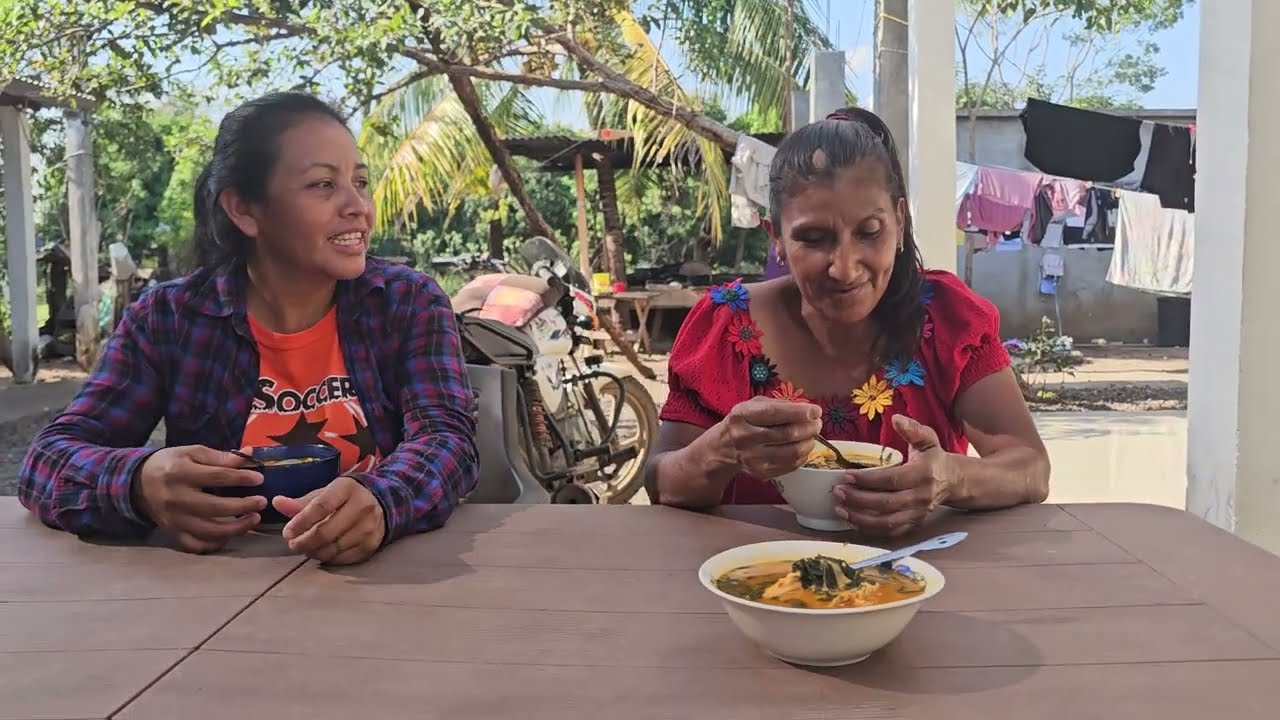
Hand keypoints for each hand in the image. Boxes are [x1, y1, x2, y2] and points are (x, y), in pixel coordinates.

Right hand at [132, 445, 266, 553]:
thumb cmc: (171, 464)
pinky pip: (196, 544)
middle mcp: (176, 499)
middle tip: (261, 502)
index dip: (241, 478)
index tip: (259, 479)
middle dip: (243, 506)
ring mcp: (175, 519)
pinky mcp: (173, 532)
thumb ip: (220, 456)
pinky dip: (215, 544)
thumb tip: (249, 455)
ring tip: (254, 519)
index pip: (217, 477)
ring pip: (209, 531)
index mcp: (180, 473)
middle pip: (215, 507)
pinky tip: (231, 535)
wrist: (138, 484)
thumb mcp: (191, 452)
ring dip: (236, 528)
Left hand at [273, 476, 385, 565]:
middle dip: (303, 542)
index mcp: (347, 488)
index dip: (301, 522)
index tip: (287, 532)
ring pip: (332, 548)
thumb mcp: (325, 494)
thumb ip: (301, 502)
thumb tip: (276, 503)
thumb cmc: (345, 498)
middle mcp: (362, 507)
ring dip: (313, 552)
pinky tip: (321, 552)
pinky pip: (342, 559)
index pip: (321, 506)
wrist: (381, 503)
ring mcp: (368, 528)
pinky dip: (327, 558)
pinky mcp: (371, 545)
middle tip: (293, 544)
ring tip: (306, 548)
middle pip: (326, 532)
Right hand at [715, 396, 822, 477]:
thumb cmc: (743, 422)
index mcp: (742, 416)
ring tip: (811, 435)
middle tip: (817, 424)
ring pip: (792, 452)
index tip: (815, 411)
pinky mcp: (761, 473)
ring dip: (808, 442)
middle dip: (808, 428)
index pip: (774, 413)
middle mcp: (745, 438)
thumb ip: (779, 404)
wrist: (723, 449)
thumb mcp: (753, 405)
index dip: (798, 412)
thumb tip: (806, 408)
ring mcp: (753, 458)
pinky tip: (803, 447)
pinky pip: (790, 465)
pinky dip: (802, 456)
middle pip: (786, 434)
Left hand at [832, 415, 953, 537]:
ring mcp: (918, 514)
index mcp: (923, 474)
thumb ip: (912, 429)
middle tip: (837, 492)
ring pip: (887, 522)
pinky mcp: (914, 525)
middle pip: (886, 503)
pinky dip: (869, 529)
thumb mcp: (927, 439)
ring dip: (860, 518)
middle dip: (858, 499)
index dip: (868, 480)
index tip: (846, 476)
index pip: (892, 480)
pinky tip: (852, 520)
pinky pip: (890, 532)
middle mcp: (921, 497)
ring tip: (840, 508)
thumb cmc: (933, 458)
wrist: (952, 481)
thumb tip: (896, 418)